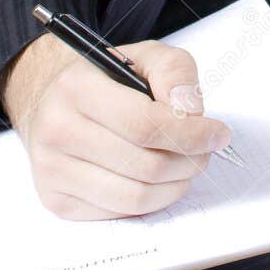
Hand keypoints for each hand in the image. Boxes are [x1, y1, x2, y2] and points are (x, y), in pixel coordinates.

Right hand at [0, 34, 231, 220]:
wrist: (51, 102)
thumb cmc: (106, 81)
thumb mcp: (144, 57)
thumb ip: (175, 72)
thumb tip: (189, 111)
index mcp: (77, 88)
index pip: (145, 124)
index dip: (190, 134)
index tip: (218, 133)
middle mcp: (57, 131)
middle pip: (145, 165)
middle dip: (190, 160)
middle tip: (206, 150)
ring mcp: (52, 171)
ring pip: (135, 197)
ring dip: (175, 185)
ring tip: (186, 165)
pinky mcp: (56, 202)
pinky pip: (120, 213)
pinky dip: (151, 200)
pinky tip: (158, 179)